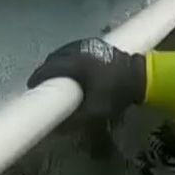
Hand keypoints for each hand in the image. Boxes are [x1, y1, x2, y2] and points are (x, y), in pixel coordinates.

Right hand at [26, 37, 145, 123]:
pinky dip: (67, 59)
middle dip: (46, 70)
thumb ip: (73, 121)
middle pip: (54, 58)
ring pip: (64, 52)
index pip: (48, 68)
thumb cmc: (117, 93)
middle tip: (43, 84)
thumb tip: (55, 129)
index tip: (32, 88)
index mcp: (75, 63)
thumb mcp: (95, 112)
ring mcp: (88, 45)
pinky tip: (71, 70)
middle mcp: (78, 50)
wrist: (142, 76)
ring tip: (55, 77)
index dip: (37, 78)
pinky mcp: (96, 44)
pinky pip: (74, 50)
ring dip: (56, 64)